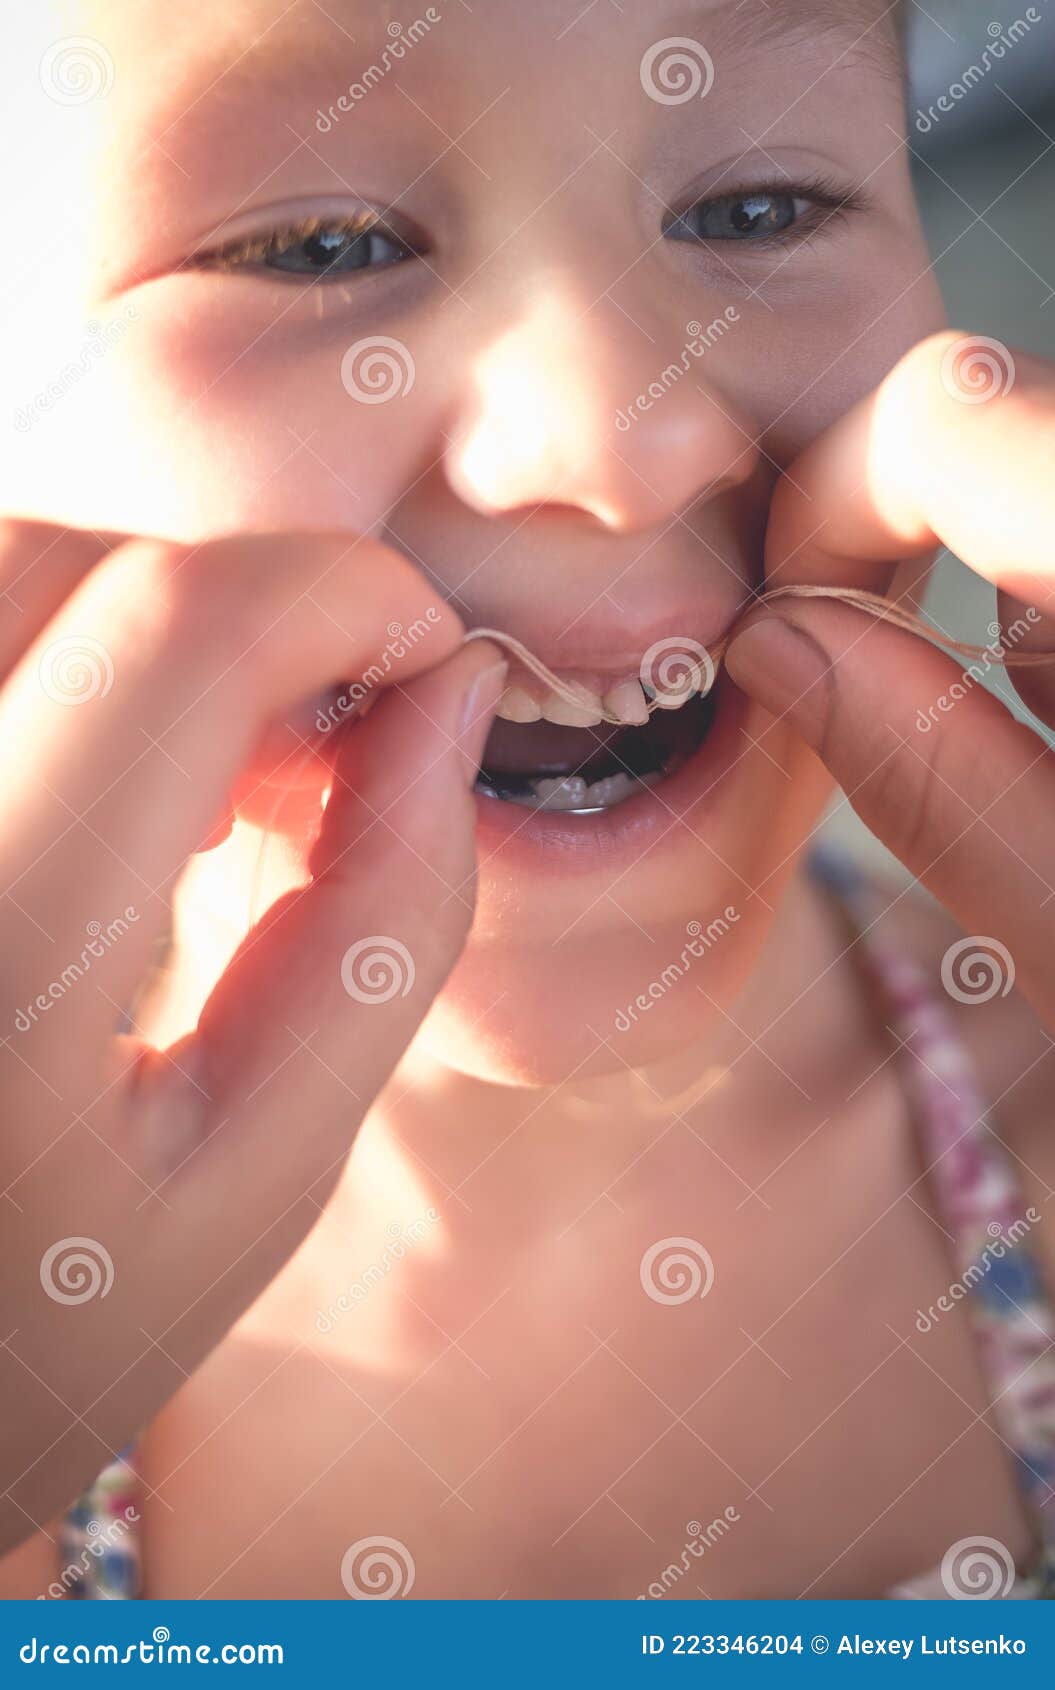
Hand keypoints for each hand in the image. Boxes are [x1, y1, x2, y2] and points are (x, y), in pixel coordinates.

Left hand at [0, 520, 504, 1548]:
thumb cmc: (43, 1350)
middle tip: (325, 742)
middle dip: (242, 607)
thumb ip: (381, 927)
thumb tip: (446, 701)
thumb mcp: (262, 1179)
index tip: (428, 664)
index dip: (343, 597)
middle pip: (60, 566)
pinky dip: (45, 655)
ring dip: (135, 625)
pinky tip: (90, 790)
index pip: (170, 637)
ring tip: (208, 781)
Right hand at [725, 330, 1054, 1022]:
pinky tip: (1053, 681)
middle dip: (893, 526)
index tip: (791, 618)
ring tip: (991, 703)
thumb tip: (778, 642)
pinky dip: (1032, 560)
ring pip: (1032, 450)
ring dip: (973, 549)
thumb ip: (925, 773)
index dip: (829, 504)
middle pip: (990, 415)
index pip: (948, 418)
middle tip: (861, 672)